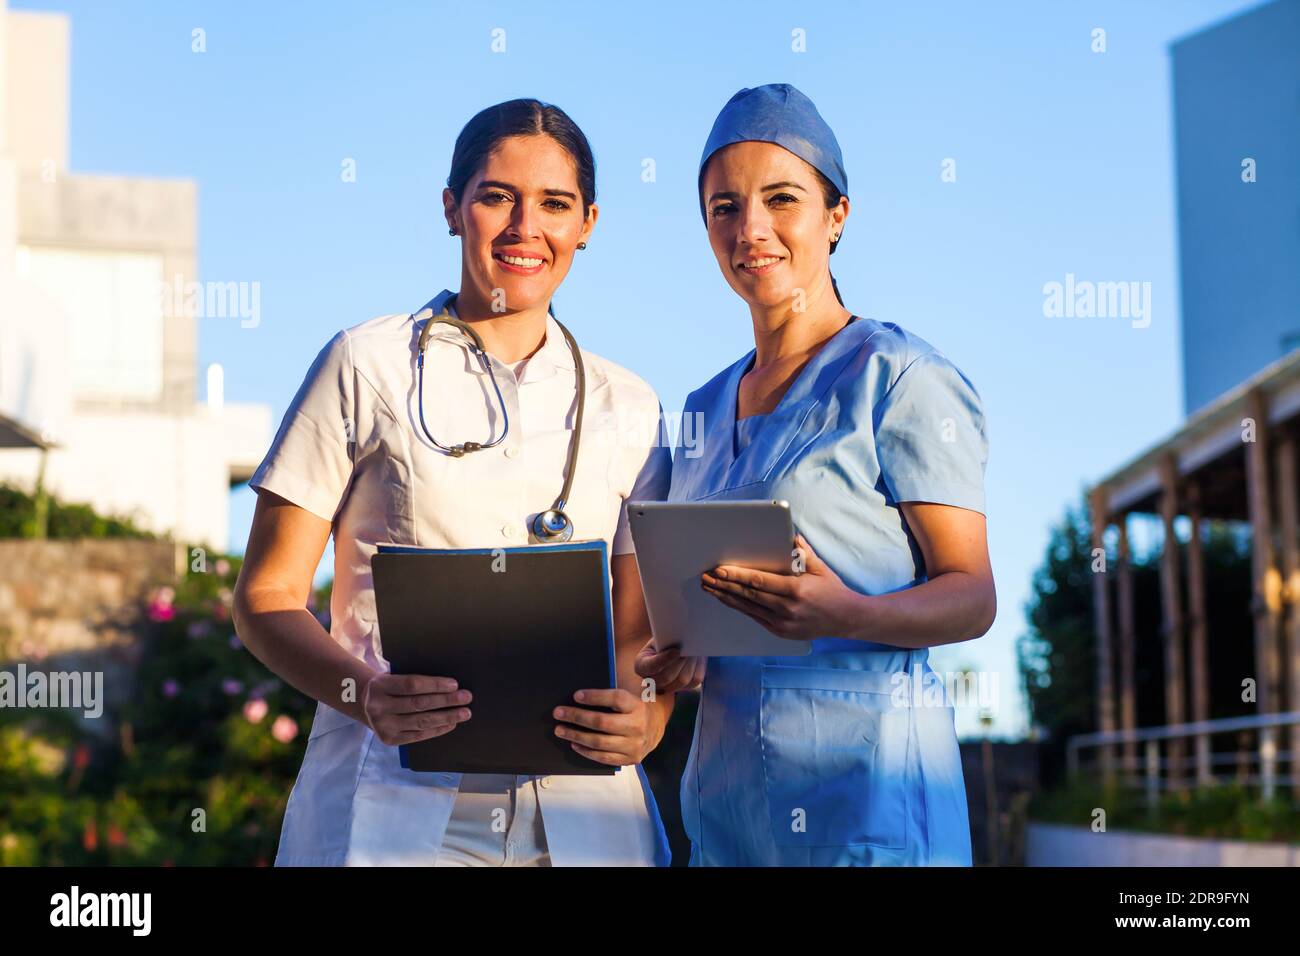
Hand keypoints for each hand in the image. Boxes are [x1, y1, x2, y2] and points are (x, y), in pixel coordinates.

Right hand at [361, 673, 471, 745]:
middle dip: (446, 700)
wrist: (366, 705)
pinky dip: (437, 729)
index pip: (411, 684)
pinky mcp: (389, 740)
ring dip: (447, 717)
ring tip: (464, 713)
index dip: (435, 684)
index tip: (454, 684)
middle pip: (419, 704)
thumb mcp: (393, 676)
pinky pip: (418, 735)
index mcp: (379, 686)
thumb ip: (413, 680)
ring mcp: (383, 725)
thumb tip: (449, 685)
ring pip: (421, 722)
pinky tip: (451, 723)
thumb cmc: (390, 686)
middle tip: (466, 697)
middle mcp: (378, 707)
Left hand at [553, 688, 651, 765]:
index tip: (576, 695)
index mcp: (637, 705)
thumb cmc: (634, 708)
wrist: (655, 728)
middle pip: (602, 722)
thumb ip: (610, 696)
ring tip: (561, 730)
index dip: (594, 697)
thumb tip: (580, 695)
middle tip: (558, 713)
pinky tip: (575, 744)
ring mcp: (634, 745)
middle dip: (577, 717)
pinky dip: (587, 751)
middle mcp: (637, 725)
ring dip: (576, 736)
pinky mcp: (630, 759)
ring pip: (599, 742)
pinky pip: (604, 757)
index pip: (615, 698)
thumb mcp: (629, 696)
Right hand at [634, 639, 705, 692]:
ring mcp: (668, 687)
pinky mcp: (684, 687)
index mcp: (641, 666)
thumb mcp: (659, 636)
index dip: (664, 660)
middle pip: (667, 677)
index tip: (677, 651)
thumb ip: (664, 640)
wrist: (672, 643)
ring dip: (690, 663)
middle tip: (689, 648)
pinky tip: (697, 656)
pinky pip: (694, 681)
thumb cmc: (663, 637)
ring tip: (694, 650)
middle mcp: (651, 681)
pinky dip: (698, 667)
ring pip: (683, 680)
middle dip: (680, 662)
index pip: (651, 666)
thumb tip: (677, 644)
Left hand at [702, 533, 857, 640]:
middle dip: (724, 585)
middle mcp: (787, 609)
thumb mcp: (820, 568)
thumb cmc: (832, 590)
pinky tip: (726, 598)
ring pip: (747, 608)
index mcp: (796, 590)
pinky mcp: (780, 632)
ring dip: (725, 597)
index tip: (719, 570)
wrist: (846, 619)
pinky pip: (754, 617)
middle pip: (748, 595)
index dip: (736, 576)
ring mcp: (783, 623)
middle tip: (705, 577)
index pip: (759, 581)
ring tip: (709, 587)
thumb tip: (789, 536)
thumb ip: (802, 553)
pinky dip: (738, 607)